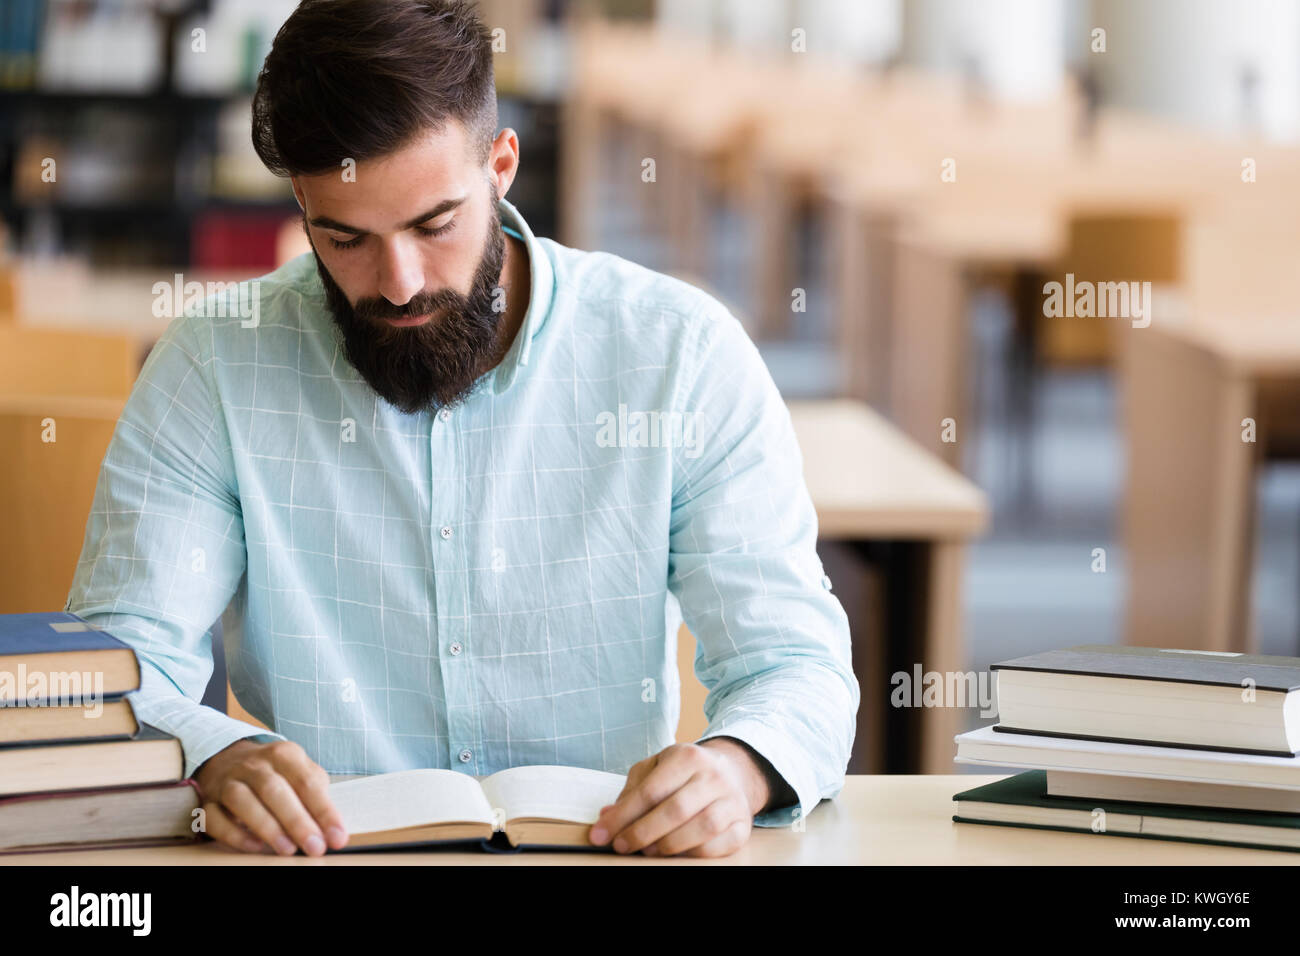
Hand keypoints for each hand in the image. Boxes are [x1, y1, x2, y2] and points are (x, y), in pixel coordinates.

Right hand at [193, 738, 348, 856]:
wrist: (228, 757)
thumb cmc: (274, 771)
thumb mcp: (299, 771)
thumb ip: (316, 794)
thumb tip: (332, 828)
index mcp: (284, 755)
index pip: (307, 782)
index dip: (324, 811)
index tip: (338, 836)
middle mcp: (254, 764)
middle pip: (275, 790)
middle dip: (297, 821)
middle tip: (315, 847)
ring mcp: (228, 781)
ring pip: (242, 801)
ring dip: (267, 827)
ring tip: (288, 849)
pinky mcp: (208, 800)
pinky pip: (215, 818)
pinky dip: (233, 834)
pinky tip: (255, 846)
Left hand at [588, 740, 768, 857]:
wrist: (732, 771)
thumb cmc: (685, 773)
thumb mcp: (656, 769)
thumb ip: (631, 791)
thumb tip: (606, 816)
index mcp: (687, 756)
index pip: (650, 790)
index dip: (622, 816)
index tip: (600, 835)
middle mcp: (713, 776)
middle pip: (676, 809)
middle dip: (642, 832)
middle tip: (621, 846)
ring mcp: (732, 800)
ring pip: (701, 828)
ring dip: (668, 845)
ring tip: (647, 850)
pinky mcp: (743, 824)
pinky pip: (719, 845)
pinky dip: (694, 853)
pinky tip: (675, 854)